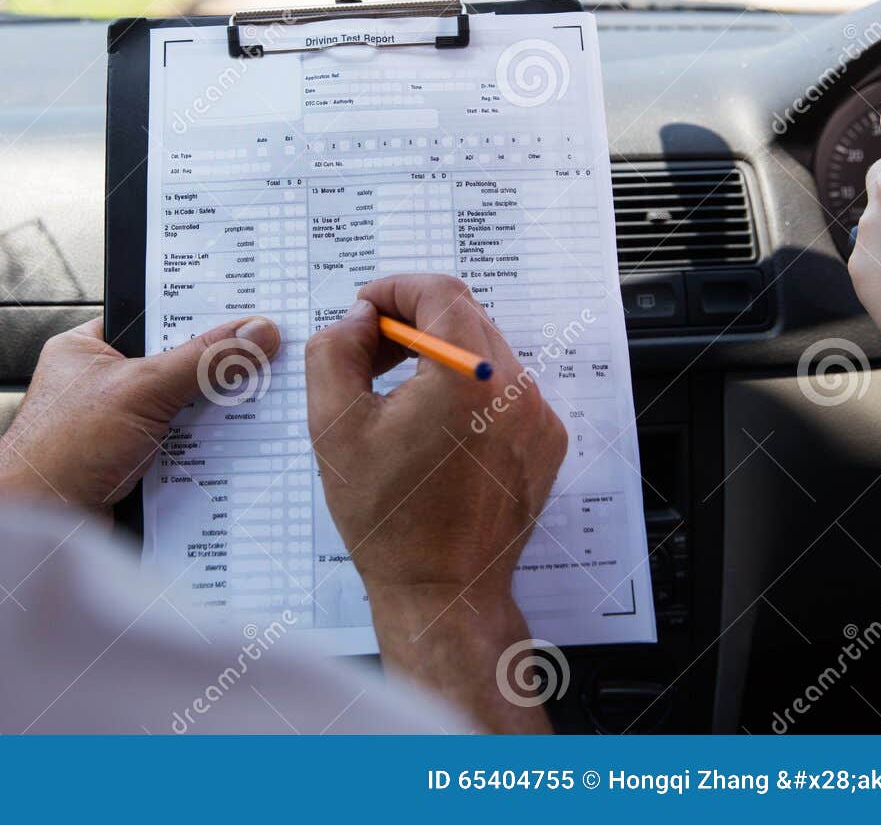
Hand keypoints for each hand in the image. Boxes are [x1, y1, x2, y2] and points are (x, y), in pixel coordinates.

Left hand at [0, 315, 279, 514]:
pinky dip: (205, 454)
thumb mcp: (141, 390)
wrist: (36, 527)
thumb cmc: (58, 453)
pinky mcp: (135, 466)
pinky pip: (183, 450)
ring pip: (184, 411)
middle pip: (177, 366)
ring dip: (212, 418)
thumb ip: (201, 360)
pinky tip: (233, 452)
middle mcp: (104, 385)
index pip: (158, 318)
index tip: (251, 314)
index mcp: (90, 349)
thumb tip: (254, 334)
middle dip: (215, 371)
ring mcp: (120, 428)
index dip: (203, 316)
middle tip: (264, 361)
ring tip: (254, 408)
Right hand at [304, 273, 565, 731]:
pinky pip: (506, 391)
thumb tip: (361, 319)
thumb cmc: (389, 518)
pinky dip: (471, 391)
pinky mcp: (546, 442)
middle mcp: (515, 386)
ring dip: (443, 356)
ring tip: (399, 395)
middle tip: (372, 350)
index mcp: (467, 374)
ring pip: (486, 353)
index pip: (438, 292)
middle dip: (414, 322)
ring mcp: (538, 416)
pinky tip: (435, 429)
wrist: (443, 592)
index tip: (366, 308)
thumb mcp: (334, 425)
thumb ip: (336, 350)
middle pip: (465, 317)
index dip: (395, 289)